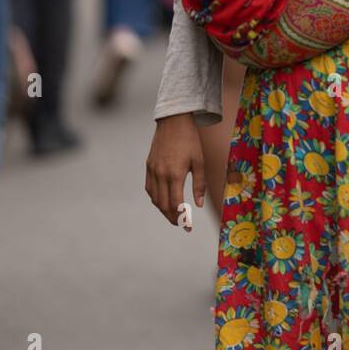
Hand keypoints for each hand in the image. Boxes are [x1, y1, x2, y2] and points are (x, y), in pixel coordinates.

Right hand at [144, 113, 206, 228]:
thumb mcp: (199, 162)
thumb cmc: (190, 141)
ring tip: (174, 215)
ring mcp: (152, 170)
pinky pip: (149, 188)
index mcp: (175, 175)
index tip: (188, 227)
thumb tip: (199, 205)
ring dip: (163, 210)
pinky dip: (155, 198)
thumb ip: (199, 184)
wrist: (173, 122)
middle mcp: (161, 174)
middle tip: (181, 225)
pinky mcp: (148, 166)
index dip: (182, 218)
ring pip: (154, 198)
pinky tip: (163, 201)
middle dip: (172, 218)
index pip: (176, 204)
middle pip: (163, 205)